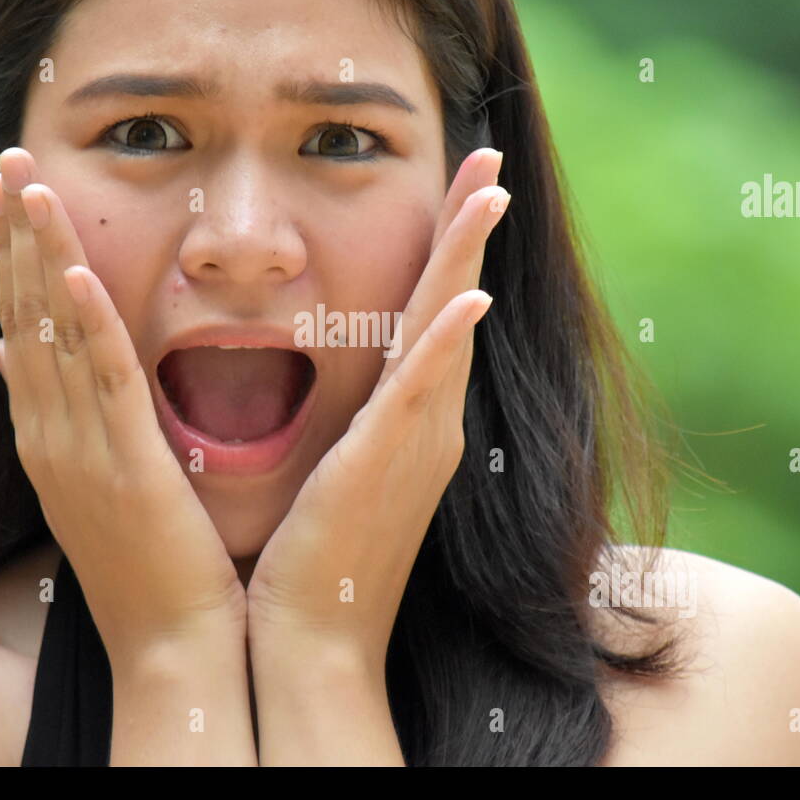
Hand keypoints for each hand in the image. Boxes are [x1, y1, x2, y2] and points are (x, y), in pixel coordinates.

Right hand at [0, 147, 247, 659]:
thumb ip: (52, 408)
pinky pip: (103, 381)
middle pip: (22, 313)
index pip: (19, 324)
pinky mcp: (125, 464)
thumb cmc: (146, 561)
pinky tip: (71, 272)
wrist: (170, 642)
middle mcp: (47, 433)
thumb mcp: (87, 475)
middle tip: (11, 159)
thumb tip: (13, 347)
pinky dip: (84, 323)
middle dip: (16, 233)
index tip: (13, 193)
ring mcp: (79, 449)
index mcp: (43, 433)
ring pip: (54, 334)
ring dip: (41, 255)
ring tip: (31, 184)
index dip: (13, 254)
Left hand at [245, 147, 506, 671]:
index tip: (458, 190)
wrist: (312, 640)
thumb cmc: (314, 562)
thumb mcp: (330, 473)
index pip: (431, 318)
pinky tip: (469, 298)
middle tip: (488, 159)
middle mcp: (424, 424)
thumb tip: (314, 381)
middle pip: (451, 307)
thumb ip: (339, 423)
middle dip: (469, 230)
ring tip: (488, 192)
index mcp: (407, 423)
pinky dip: (445, 345)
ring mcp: (413, 444)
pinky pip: (419, 394)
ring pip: (445, 332)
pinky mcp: (384, 468)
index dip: (448, 251)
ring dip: (465, 259)